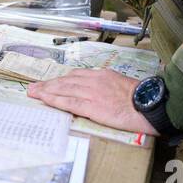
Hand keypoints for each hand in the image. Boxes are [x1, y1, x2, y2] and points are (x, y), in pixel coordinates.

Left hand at [26, 69, 157, 135]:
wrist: (149, 104)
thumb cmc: (140, 98)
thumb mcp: (122, 84)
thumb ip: (108, 86)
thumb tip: (100, 93)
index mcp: (102, 75)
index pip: (76, 76)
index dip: (61, 80)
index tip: (51, 82)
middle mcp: (94, 81)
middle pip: (66, 81)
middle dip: (48, 84)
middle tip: (34, 87)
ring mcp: (92, 93)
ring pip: (63, 90)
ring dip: (46, 91)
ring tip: (33, 92)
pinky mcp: (92, 106)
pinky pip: (68, 102)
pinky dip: (54, 100)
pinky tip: (44, 99)